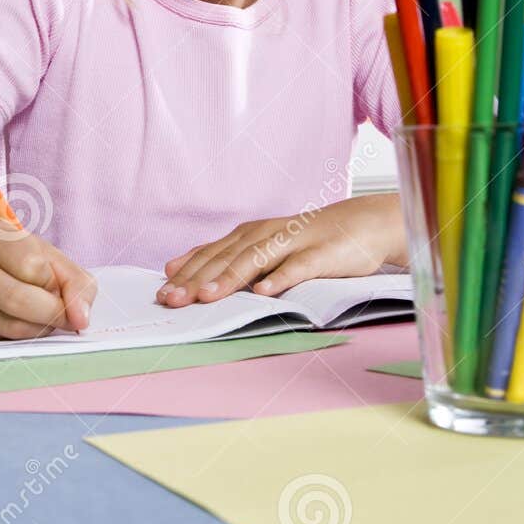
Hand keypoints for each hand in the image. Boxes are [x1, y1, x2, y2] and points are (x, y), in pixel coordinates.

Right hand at [0, 216, 96, 340]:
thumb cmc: (12, 257)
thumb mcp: (45, 254)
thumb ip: (75, 281)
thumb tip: (81, 320)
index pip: (32, 266)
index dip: (53, 282)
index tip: (55, 283)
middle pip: (17, 300)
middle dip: (51, 314)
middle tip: (63, 316)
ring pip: (8, 327)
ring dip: (37, 328)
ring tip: (41, 315)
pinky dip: (16, 335)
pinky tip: (15, 319)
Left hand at [156, 194, 406, 305]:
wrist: (362, 224)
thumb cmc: (308, 241)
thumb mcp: (263, 247)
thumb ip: (224, 257)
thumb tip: (177, 269)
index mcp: (249, 235)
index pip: (211, 255)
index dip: (185, 274)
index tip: (161, 293)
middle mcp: (266, 234)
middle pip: (226, 258)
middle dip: (197, 280)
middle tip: (172, 300)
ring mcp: (293, 242)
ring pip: (256, 260)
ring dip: (229, 278)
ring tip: (207, 297)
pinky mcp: (320, 254)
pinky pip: (298, 267)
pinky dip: (280, 278)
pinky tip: (264, 292)